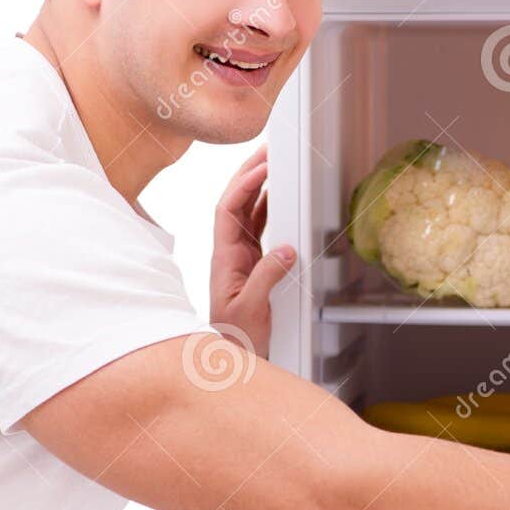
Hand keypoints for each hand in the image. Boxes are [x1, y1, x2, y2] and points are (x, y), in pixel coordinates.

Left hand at [209, 144, 295, 359]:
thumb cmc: (235, 338)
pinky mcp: (252, 265)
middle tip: (266, 151)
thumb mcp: (251, 310)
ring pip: (246, 213)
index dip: (242, 185)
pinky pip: (259, 228)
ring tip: (272, 163)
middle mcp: (229, 254)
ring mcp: (240, 258)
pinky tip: (277, 197)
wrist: (229, 358)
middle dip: (248, 174)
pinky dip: (268, 208)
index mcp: (224, 259)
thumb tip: (285, 249)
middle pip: (235, 203)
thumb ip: (267, 278)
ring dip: (257, 186)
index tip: (261, 168)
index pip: (227, 211)